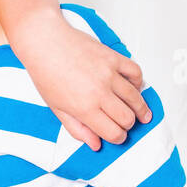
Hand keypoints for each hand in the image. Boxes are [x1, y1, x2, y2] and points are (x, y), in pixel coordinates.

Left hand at [13, 10, 150, 150]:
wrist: (45, 42)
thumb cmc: (46, 74)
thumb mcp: (57, 108)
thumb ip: (77, 128)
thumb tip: (95, 144)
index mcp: (84, 108)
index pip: (113, 132)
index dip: (118, 138)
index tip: (117, 136)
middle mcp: (99, 92)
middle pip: (128, 118)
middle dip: (128, 125)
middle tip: (126, 124)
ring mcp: (109, 74)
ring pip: (136, 98)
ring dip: (140, 108)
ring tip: (142, 113)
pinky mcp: (113, 58)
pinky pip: (136, 73)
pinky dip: (138, 83)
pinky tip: (134, 88)